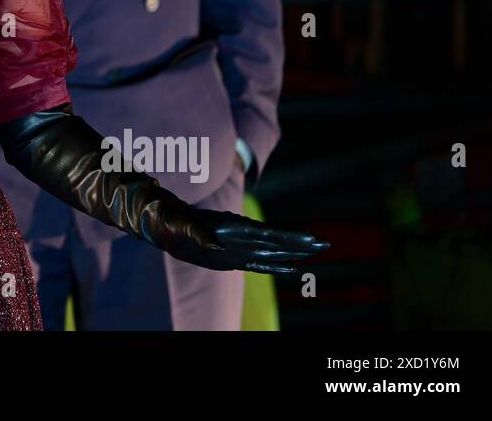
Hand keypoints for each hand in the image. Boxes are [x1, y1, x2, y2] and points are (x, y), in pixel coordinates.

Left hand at [151, 206, 328, 274]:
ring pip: (272, 251)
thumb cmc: (174, 221)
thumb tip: (213, 245)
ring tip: (317, 251)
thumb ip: (199, 234)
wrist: (167, 224)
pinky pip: (259, 264)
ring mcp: (240, 247)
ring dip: (294, 253)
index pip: (264, 232)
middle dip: (300, 243)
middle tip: (324, 244)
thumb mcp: (183, 225)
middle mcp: (240, 236)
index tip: (306, 237)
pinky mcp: (234, 259)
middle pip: (276, 240)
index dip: (286, 236)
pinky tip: (291, 270)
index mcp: (231, 226)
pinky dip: (275, 267)